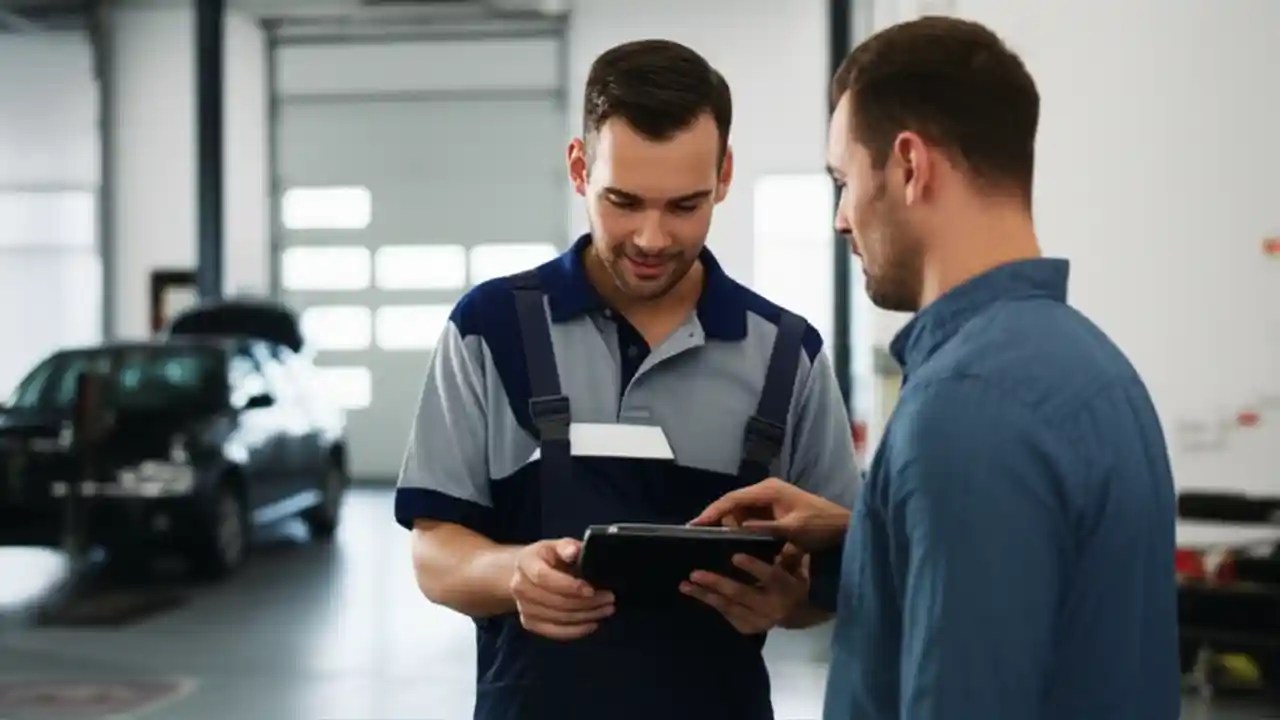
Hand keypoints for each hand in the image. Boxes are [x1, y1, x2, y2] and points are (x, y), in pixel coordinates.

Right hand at [510, 538, 614, 640]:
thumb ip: (567, 547)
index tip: (591, 589)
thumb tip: (573, 551)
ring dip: (585, 616)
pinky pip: (554, 631)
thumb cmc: (549, 558)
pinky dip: (576, 630)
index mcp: (525, 562)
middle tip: (608, 598)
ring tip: (606, 609)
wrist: (529, 572)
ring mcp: (523, 607)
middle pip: (553, 601)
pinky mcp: (529, 623)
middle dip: (585, 602)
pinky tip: (592, 623)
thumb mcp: (558, 545)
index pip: (543, 577)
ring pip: (557, 618)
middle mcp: (519, 586)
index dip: (568, 586)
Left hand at [679, 546, 809, 634]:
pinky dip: (710, 602)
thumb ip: (777, 547)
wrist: (798, 613)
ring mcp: (759, 620)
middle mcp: (773, 607)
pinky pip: (726, 615)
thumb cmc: (792, 577)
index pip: (771, 576)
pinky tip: (694, 592)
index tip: (735, 556)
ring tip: (685, 585)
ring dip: (705, 595)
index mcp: (787, 588)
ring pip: (729, 607)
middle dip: (717, 583)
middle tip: (695, 573)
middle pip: (742, 594)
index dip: (753, 567)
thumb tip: (750, 526)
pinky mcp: (748, 627)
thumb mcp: (793, 562)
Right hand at [689, 477, 851, 551]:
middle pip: (733, 506)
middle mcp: (766, 491)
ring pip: (741, 514)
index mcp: (768, 491)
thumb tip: (738, 529)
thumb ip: (765, 529)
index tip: (694, 525)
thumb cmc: (821, 525)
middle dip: (721, 523)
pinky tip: (739, 545)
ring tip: (721, 547)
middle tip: (708, 543)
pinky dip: (745, 531)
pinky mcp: (774, 511)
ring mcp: (770, 500)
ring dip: (733, 529)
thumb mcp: (794, 530)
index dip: (712, 512)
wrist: (845, 527)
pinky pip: (752, 520)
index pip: (732, 499)